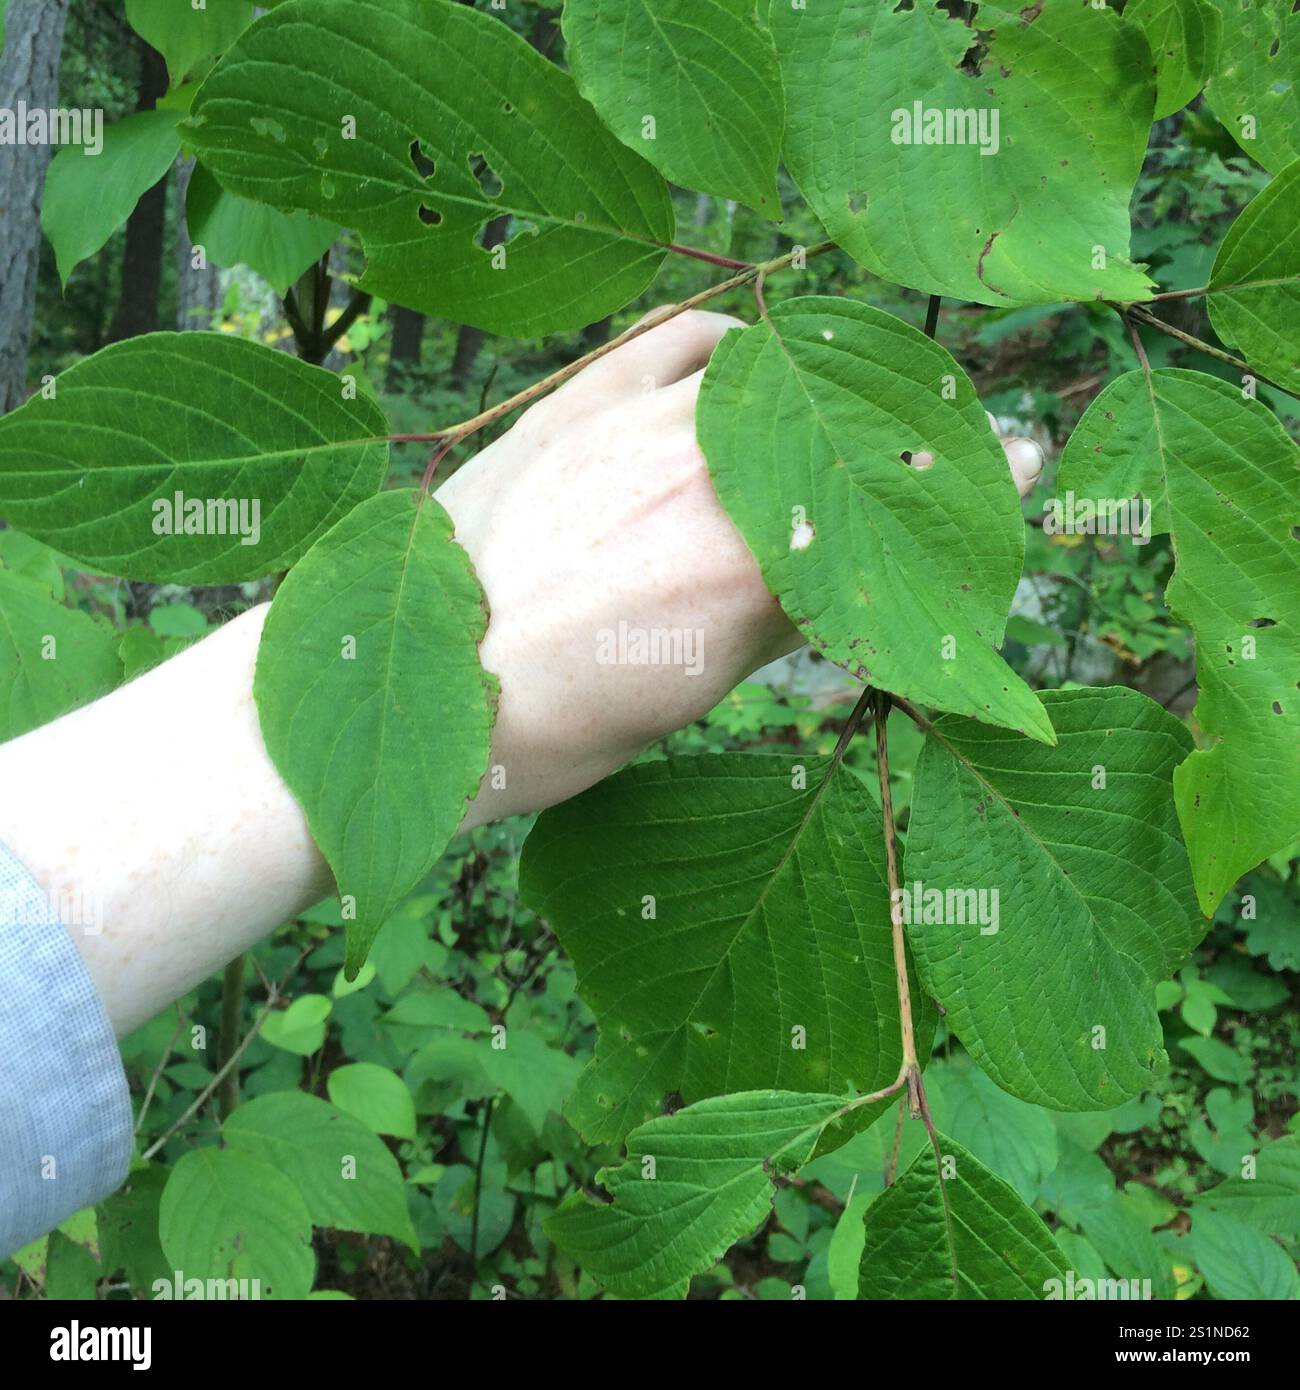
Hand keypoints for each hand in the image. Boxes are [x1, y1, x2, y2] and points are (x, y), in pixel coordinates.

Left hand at [438, 308, 1044, 829]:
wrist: (416, 690)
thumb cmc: (549, 726)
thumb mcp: (689, 698)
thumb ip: (780, 617)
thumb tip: (842, 573)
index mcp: (744, 578)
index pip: (891, 520)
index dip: (969, 491)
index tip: (1026, 457)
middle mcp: (705, 479)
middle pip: (847, 432)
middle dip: (898, 440)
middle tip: (911, 455)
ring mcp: (638, 424)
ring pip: (776, 374)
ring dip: (817, 390)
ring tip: (817, 419)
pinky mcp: (577, 396)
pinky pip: (679, 336)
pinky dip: (726, 344)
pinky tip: (734, 363)